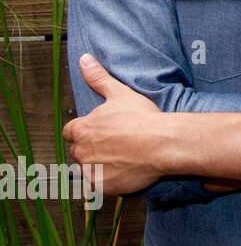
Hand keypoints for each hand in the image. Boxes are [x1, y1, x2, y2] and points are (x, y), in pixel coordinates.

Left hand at [63, 54, 168, 196]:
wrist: (163, 143)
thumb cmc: (143, 118)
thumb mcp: (120, 93)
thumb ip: (98, 78)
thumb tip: (84, 59)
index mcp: (82, 129)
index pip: (72, 132)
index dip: (86, 132)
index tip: (102, 133)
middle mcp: (81, 151)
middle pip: (80, 152)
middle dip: (94, 150)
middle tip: (117, 146)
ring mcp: (90, 171)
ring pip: (89, 170)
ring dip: (100, 166)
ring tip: (123, 160)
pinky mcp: (102, 186)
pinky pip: (100, 186)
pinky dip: (109, 181)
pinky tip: (125, 172)